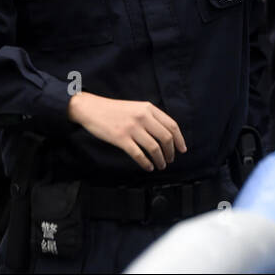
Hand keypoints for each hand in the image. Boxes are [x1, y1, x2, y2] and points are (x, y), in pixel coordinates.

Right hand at [67, 91, 186, 171]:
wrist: (91, 109)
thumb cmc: (114, 110)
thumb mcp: (135, 107)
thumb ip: (150, 117)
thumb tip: (166, 135)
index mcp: (148, 108)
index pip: (171, 125)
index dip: (179, 139)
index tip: (182, 149)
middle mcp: (142, 117)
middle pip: (165, 138)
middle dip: (171, 152)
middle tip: (170, 160)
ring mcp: (132, 128)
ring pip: (154, 148)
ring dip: (160, 160)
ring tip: (160, 166)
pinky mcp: (121, 139)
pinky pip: (139, 155)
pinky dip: (146, 163)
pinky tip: (148, 167)